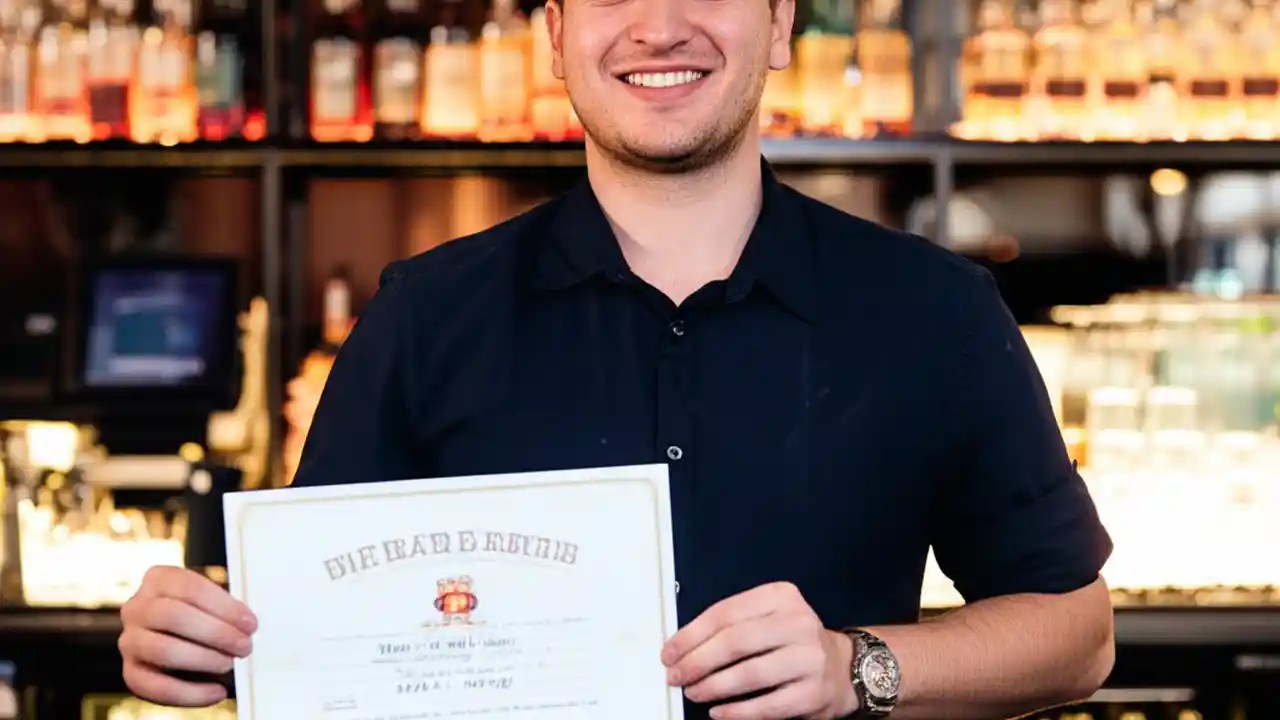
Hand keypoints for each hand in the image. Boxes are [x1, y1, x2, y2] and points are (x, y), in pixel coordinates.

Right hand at [118, 565, 258, 706]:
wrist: (174, 633)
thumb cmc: (200, 613)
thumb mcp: (210, 601)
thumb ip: (226, 609)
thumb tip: (247, 626)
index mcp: (158, 579)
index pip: (190, 588)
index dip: (224, 607)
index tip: (249, 623)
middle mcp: (137, 607)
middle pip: (174, 616)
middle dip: (216, 633)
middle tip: (244, 645)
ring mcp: (130, 640)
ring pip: (163, 650)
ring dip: (203, 659)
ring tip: (229, 663)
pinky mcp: (131, 671)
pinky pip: (153, 686)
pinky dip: (188, 693)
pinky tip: (215, 691)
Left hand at [661, 582, 856, 719]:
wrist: (843, 667)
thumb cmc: (792, 640)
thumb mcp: (768, 616)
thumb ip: (731, 625)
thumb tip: (682, 647)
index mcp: (780, 597)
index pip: (725, 613)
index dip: (691, 635)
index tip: (669, 652)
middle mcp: (798, 623)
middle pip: (735, 642)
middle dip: (697, 662)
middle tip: (676, 675)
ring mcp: (809, 658)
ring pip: (749, 674)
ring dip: (712, 687)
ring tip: (694, 692)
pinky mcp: (814, 692)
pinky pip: (767, 705)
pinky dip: (737, 711)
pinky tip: (719, 712)